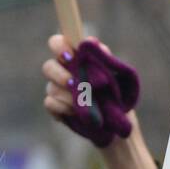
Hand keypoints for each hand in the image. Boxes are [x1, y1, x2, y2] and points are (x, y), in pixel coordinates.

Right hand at [42, 35, 156, 168]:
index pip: (58, 43)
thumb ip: (105, 58)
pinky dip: (63, 107)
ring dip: (67, 95)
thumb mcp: (121, 77)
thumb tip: (90, 42)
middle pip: (48, 67)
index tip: (70, 56)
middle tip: (75, 84)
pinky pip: (50, 103)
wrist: (119, 126)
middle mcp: (64, 72)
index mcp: (78, 59)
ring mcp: (58, 91)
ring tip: (85, 102)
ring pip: (50, 87)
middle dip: (60, 75)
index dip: (59, 46)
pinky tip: (77, 112)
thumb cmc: (120, 97)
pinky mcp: (57, 108)